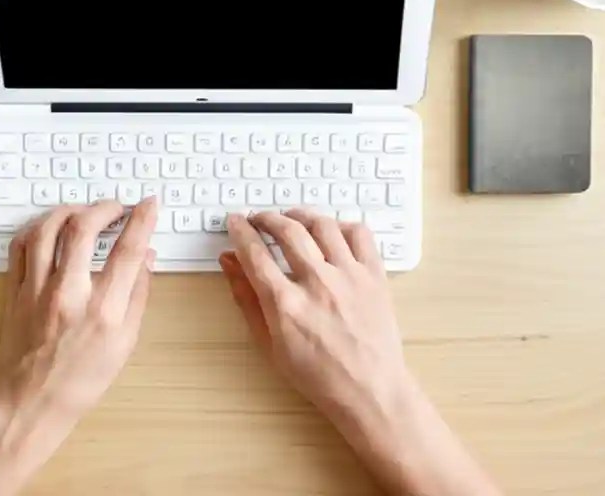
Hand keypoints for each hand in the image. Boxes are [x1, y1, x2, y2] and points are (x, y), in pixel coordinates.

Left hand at [0, 198, 156, 495]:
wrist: (32, 404)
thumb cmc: (81, 380)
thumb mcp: (125, 342)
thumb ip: (138, 294)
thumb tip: (146, 257)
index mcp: (103, 310)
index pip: (127, 250)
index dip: (142, 220)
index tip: (149, 204)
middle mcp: (69, 295)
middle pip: (83, 229)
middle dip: (105, 207)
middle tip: (116, 207)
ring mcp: (36, 292)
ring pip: (47, 230)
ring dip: (68, 210)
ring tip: (83, 210)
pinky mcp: (13, 294)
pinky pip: (20, 248)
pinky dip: (36, 228)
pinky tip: (50, 227)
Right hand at [221, 210, 500, 495]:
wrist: (369, 390)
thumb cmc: (318, 375)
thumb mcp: (269, 345)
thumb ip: (246, 299)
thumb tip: (229, 263)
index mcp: (286, 305)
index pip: (255, 253)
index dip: (241, 232)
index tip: (235, 222)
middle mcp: (318, 283)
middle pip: (287, 231)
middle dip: (267, 218)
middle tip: (259, 218)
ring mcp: (349, 276)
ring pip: (322, 225)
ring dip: (301, 215)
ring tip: (291, 218)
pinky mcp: (374, 275)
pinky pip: (359, 234)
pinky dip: (341, 225)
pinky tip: (331, 231)